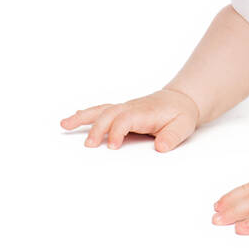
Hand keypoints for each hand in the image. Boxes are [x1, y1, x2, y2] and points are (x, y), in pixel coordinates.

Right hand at [61, 87, 200, 151]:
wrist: (180, 100)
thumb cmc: (180, 113)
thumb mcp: (184, 126)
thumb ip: (172, 137)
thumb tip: (160, 147)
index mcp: (145, 112)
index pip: (126, 119)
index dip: (117, 131)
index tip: (112, 146)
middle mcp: (131, 108)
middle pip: (109, 114)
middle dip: (97, 129)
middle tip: (89, 145)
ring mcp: (124, 108)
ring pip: (101, 110)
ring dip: (82, 117)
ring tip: (64, 124)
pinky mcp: (120, 112)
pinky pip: (101, 111)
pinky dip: (85, 115)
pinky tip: (71, 120)